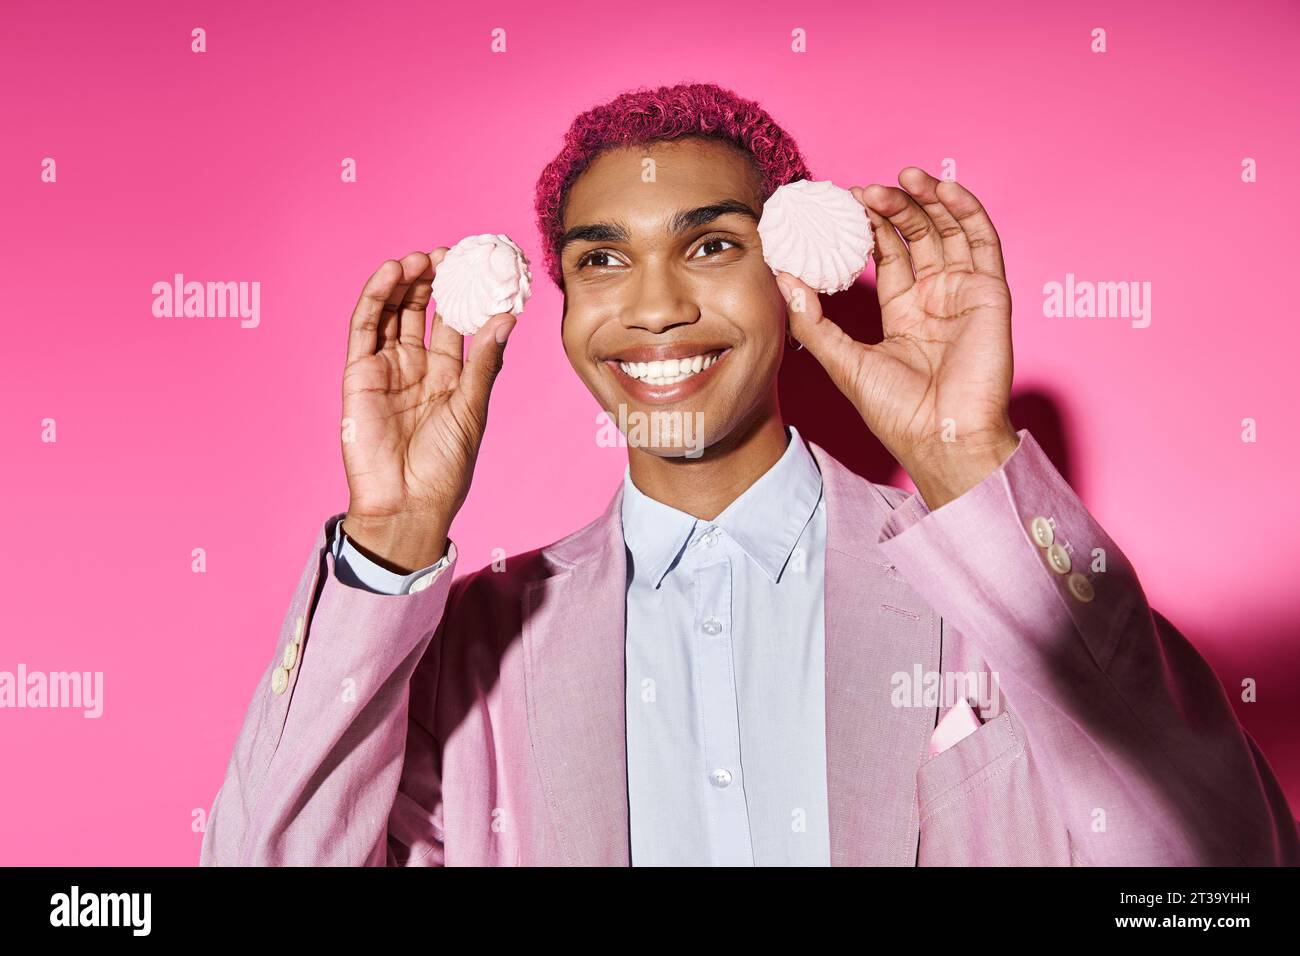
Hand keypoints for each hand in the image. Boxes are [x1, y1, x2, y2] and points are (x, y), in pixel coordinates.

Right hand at [340, 249, 517, 570]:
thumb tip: (507, 318)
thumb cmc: (446, 467)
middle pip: (423, 312)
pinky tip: (392, 273)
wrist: (408, 503)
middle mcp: (417, 368)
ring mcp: (387, 369)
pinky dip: (376, 298)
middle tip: (449, 254)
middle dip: (434, 282)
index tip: (478, 267)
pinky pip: (365, 328)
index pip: (455, 325)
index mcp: (449, 377)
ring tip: (421, 258)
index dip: (464, 296)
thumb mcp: (471, 408)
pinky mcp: (359, 374)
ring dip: (406, 283)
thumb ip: (484, 362)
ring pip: (394, 314)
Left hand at [778, 167, 1017, 507]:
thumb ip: (812, 320)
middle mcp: (936, 298)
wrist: (941, 439)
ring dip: (927, 199)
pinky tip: (942, 189)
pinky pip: (982, 241)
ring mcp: (964, 293)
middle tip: (864, 191)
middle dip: (892, 208)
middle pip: (916, 235)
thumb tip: (782, 277)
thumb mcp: (842, 361)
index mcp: (904, 313)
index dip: (868, 227)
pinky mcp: (990, 293)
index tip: (840, 204)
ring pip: (948, 230)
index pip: (888, 254)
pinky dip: (966, 210)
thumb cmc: (896, 413)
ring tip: (900, 178)